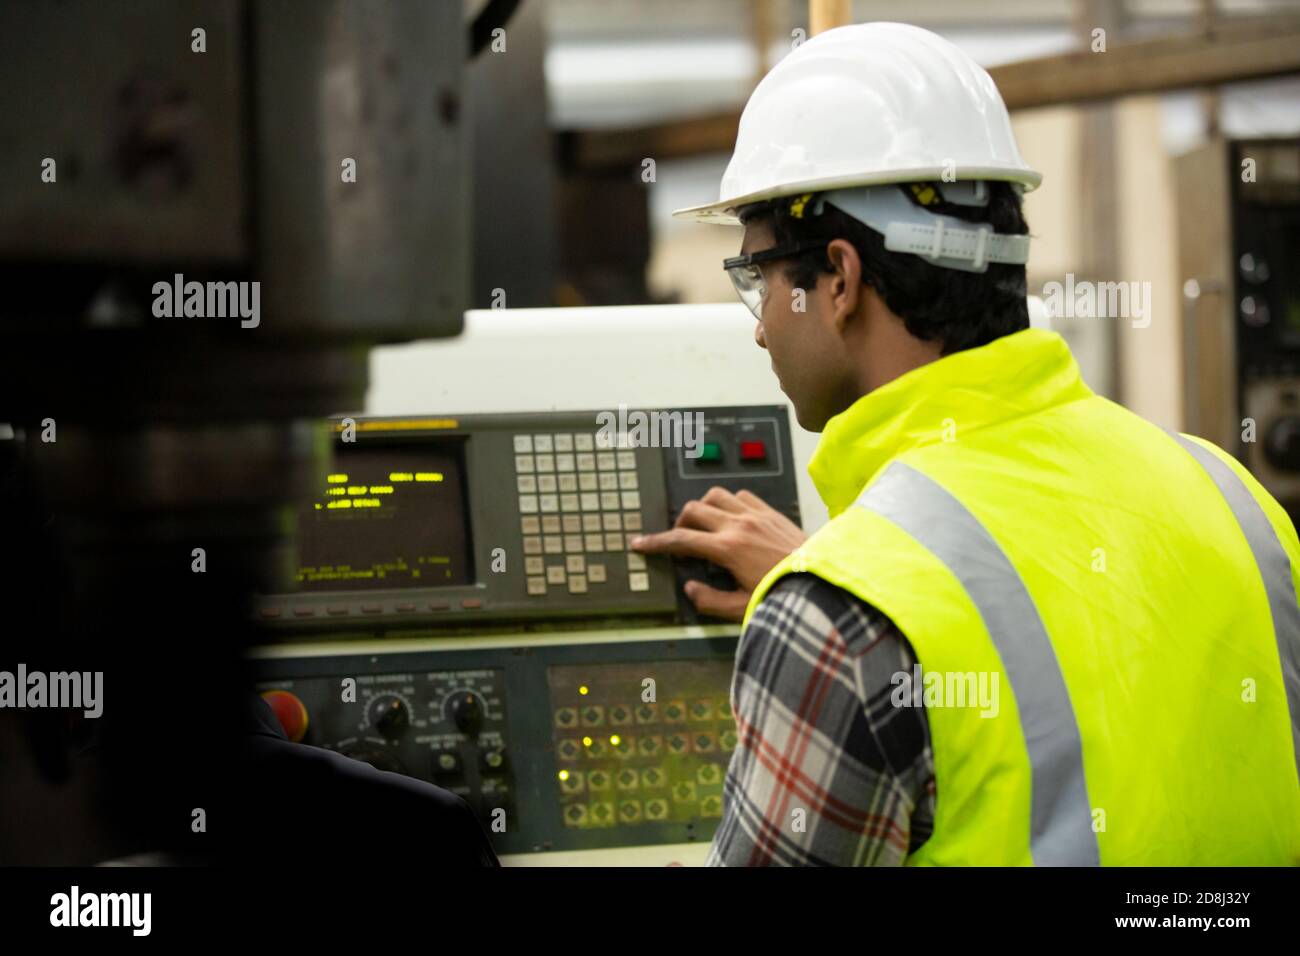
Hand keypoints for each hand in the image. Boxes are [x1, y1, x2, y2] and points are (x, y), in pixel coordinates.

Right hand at [628, 487, 806, 621]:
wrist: (824, 582)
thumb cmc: (787, 595)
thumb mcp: (743, 608)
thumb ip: (711, 600)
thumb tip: (690, 589)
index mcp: (729, 548)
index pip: (680, 540)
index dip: (655, 542)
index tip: (640, 544)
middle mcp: (740, 525)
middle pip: (693, 510)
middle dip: (678, 525)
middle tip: (678, 542)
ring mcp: (757, 514)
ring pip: (715, 495)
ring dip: (703, 508)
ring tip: (702, 526)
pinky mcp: (772, 512)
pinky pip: (742, 495)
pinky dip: (729, 502)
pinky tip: (731, 517)